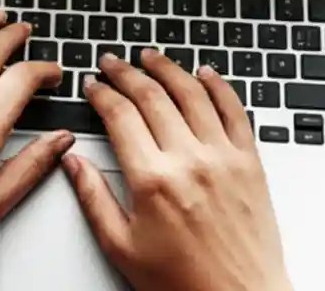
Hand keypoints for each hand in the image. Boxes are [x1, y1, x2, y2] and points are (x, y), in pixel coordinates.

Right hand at [63, 51, 291, 290]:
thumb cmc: (184, 283)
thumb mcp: (122, 247)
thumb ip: (93, 198)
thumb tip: (73, 162)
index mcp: (153, 181)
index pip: (121, 116)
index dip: (102, 94)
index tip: (92, 86)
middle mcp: (190, 161)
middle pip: (153, 96)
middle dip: (127, 73)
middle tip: (113, 63)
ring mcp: (224, 158)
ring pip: (193, 93)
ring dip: (168, 69)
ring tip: (151, 57)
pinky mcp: (250, 163)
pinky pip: (235, 111)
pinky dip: (219, 86)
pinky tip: (206, 75)